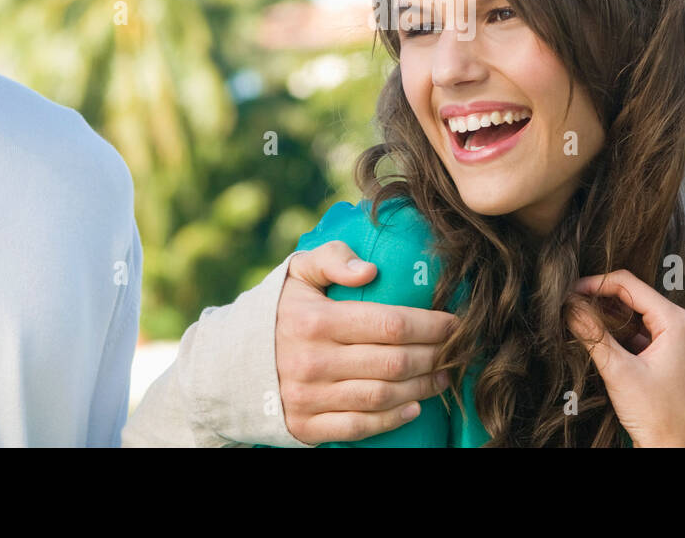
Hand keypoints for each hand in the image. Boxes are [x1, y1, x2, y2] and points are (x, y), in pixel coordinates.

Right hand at [275, 240, 457, 443]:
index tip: (454, 322)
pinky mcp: (307, 427)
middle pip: (394, 362)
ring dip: (422, 387)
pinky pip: (360, 426)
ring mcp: (309, 398)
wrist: (228, 365)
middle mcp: (313, 362)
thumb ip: (332, 258)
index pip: (390, 324)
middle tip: (457, 349)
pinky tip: (414, 406)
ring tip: (444, 375)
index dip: (430, 325)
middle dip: (435, 356)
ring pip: (383, 396)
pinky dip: (392, 419)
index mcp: (315, 321)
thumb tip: (370, 271)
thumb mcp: (297, 273)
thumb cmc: (277, 312)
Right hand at [566, 270, 684, 447]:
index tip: (570, 292)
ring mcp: (676, 340)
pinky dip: (617, 331)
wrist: (675, 451)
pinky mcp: (668, 354)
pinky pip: (639, 331)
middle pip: (633, 296)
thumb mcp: (619, 371)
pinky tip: (596, 336)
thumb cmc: (657, 415)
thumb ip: (593, 335)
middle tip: (570, 304)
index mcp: (675, 321)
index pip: (630, 285)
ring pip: (635, 314)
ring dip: (608, 315)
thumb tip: (569, 306)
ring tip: (578, 318)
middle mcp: (680, 324)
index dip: (596, 284)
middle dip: (600, 298)